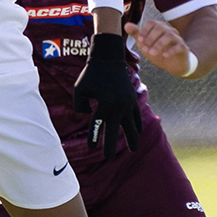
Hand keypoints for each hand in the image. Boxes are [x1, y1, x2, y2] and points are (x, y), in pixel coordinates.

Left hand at [71, 32, 141, 158]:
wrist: (109, 58)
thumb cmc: (91, 73)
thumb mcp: (79, 89)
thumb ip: (79, 105)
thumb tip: (87, 116)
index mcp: (104, 104)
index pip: (97, 125)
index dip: (94, 138)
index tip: (92, 148)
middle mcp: (118, 106)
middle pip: (116, 130)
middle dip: (111, 145)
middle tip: (109, 158)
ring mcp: (128, 103)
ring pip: (132, 126)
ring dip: (132, 138)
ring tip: (134, 150)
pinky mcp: (133, 99)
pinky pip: (137, 116)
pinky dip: (137, 125)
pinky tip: (137, 132)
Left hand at [125, 18, 192, 77]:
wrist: (173, 64)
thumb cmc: (158, 51)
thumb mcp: (145, 44)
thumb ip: (137, 34)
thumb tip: (126, 25)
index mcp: (159, 27)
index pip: (152, 23)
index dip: (145, 31)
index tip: (139, 41)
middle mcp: (169, 30)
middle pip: (160, 28)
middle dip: (151, 38)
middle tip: (144, 49)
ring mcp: (178, 38)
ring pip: (170, 35)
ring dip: (159, 44)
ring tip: (152, 53)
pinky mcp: (184, 48)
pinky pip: (179, 46)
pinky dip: (171, 50)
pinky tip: (164, 56)